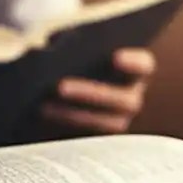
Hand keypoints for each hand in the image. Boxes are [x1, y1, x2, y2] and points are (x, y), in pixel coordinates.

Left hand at [38, 48, 155, 135]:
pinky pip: (88, 140)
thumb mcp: (70, 43)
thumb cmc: (72, 53)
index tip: (115, 56)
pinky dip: (63, 130)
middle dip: (90, 92)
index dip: (133, 62)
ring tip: (42, 107)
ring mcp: (119, 121)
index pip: (143, 65)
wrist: (64, 79)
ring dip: (73, 116)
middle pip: (123, 100)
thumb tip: (48, 48)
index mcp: (137, 69)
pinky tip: (39, 120)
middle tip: (59, 86)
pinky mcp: (99, 139)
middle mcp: (134, 98)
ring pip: (106, 125)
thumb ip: (67, 41)